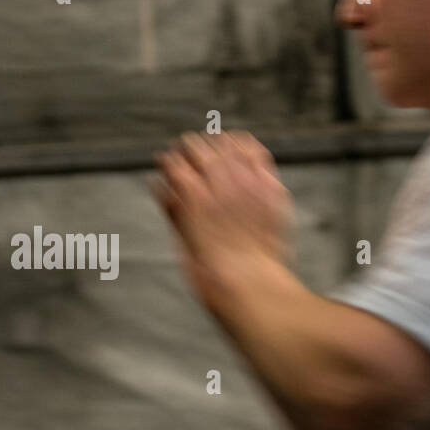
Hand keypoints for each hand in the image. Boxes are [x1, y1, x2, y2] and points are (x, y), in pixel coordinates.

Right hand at [153, 130, 292, 294]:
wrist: (252, 287)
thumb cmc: (213, 274)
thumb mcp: (181, 242)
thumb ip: (171, 208)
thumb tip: (158, 183)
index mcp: (193, 197)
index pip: (175, 162)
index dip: (169, 160)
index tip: (165, 160)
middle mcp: (221, 185)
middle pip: (199, 147)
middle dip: (189, 147)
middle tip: (185, 150)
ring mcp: (249, 184)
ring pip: (228, 144)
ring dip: (216, 141)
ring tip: (211, 145)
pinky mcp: (271, 188)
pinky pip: (258, 154)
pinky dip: (246, 145)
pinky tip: (240, 147)